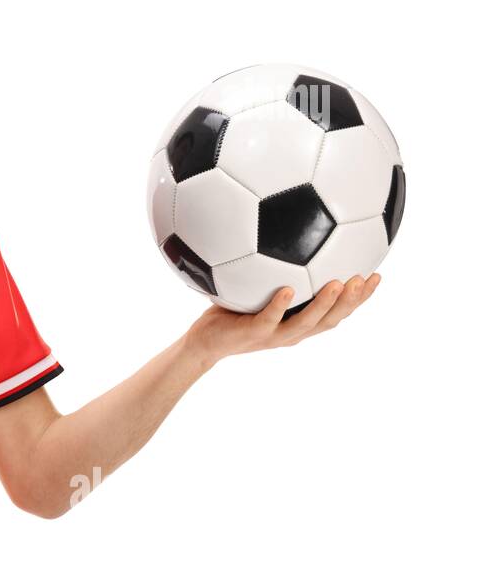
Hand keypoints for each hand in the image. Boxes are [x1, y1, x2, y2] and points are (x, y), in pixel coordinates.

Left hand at [185, 273, 381, 364]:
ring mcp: (274, 335)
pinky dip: (279, 305)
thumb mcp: (260, 294)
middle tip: (366, 279)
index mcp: (300, 323)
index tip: (377, 277)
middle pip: (331, 320)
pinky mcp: (252, 333)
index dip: (360, 299)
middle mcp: (293, 332)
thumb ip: (279, 276)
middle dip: (352, 301)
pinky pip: (268, 318)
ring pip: (306, 322)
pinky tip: (287, 290)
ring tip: (339, 282)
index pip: (338, 313)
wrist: (205, 342)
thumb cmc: (233, 314)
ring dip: (325, 304)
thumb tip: (290, 240)